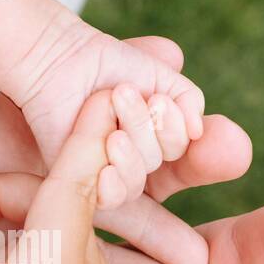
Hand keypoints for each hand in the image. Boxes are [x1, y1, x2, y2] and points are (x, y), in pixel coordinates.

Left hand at [8, 14, 207, 197]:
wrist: (65, 63)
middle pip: (159, 160)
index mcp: (156, 139)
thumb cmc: (110, 66)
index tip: (159, 100)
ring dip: (130, 135)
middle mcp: (134, 160)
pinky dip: (115, 180)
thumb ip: (189, 101)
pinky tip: (109, 150)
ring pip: (137, 178)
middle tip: (124, 91)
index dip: (177, 130)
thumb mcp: (161, 78)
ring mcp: (107, 173)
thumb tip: (198, 132)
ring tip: (112, 104)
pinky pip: (111, 200)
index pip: (180, 150)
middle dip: (148, 122)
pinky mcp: (81, 183)